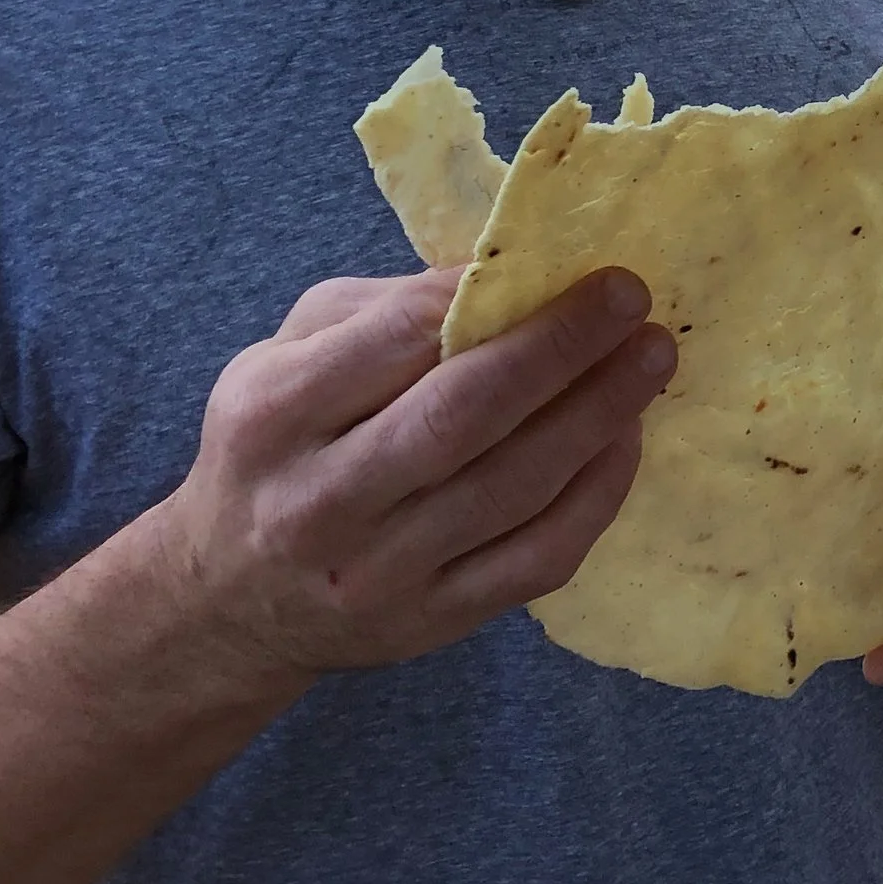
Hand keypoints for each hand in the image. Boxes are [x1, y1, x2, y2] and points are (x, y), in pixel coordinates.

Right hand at [145, 266, 676, 691]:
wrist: (232, 601)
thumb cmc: (277, 446)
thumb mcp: (286, 357)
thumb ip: (378, 311)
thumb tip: (501, 273)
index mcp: (273, 415)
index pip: (390, 342)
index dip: (481, 295)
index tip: (560, 261)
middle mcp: (321, 500)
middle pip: (461, 417)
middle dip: (559, 349)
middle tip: (629, 297)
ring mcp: (381, 573)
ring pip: (512, 489)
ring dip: (597, 415)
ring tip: (650, 358)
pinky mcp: (433, 623)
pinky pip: (537, 558)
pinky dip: (597, 494)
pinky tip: (626, 437)